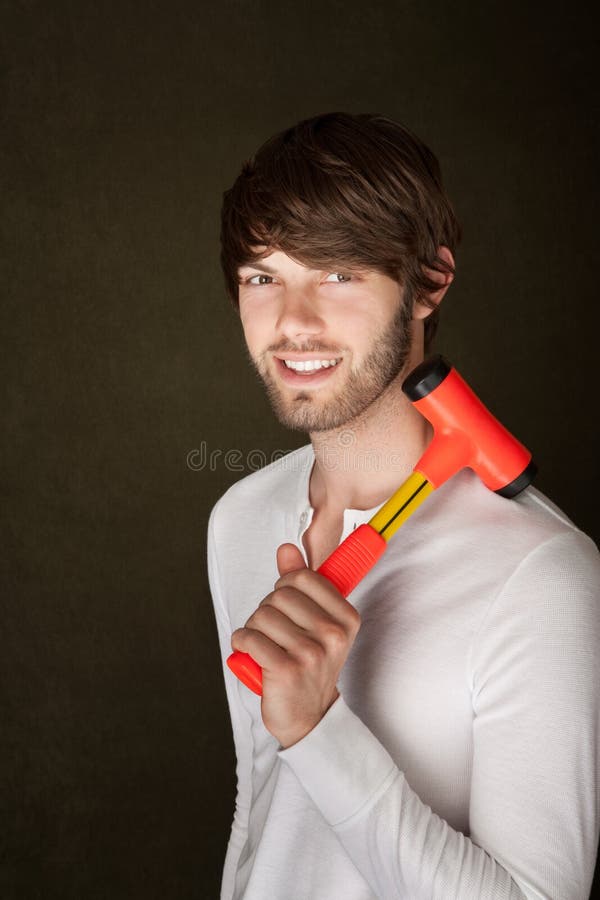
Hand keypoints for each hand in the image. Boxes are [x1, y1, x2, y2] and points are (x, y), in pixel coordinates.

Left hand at [231, 543, 360, 747]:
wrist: (309, 716)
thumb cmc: (309, 665)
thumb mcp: (314, 622)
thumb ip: (301, 583)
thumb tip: (287, 549)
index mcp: (346, 616)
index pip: (303, 577)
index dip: (284, 586)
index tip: (285, 606)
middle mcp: (333, 633)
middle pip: (279, 594)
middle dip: (267, 610)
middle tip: (274, 632)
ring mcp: (312, 653)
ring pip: (262, 616)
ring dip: (253, 629)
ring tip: (265, 645)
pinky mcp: (287, 670)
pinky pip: (250, 638)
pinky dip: (242, 643)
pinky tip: (250, 653)